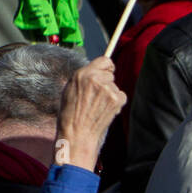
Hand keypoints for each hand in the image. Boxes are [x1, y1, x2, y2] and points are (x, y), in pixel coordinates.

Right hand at [54, 57, 126, 171]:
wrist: (77, 132)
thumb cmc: (70, 113)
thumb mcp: (70, 89)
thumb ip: (83, 78)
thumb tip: (96, 71)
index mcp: (82, 74)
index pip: (104, 60)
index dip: (106, 67)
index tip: (106, 72)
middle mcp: (96, 78)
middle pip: (110, 74)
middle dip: (106, 82)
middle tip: (96, 96)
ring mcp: (108, 89)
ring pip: (115, 86)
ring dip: (110, 94)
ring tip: (98, 106)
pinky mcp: (117, 99)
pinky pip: (121, 96)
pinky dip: (116, 102)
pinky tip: (105, 110)